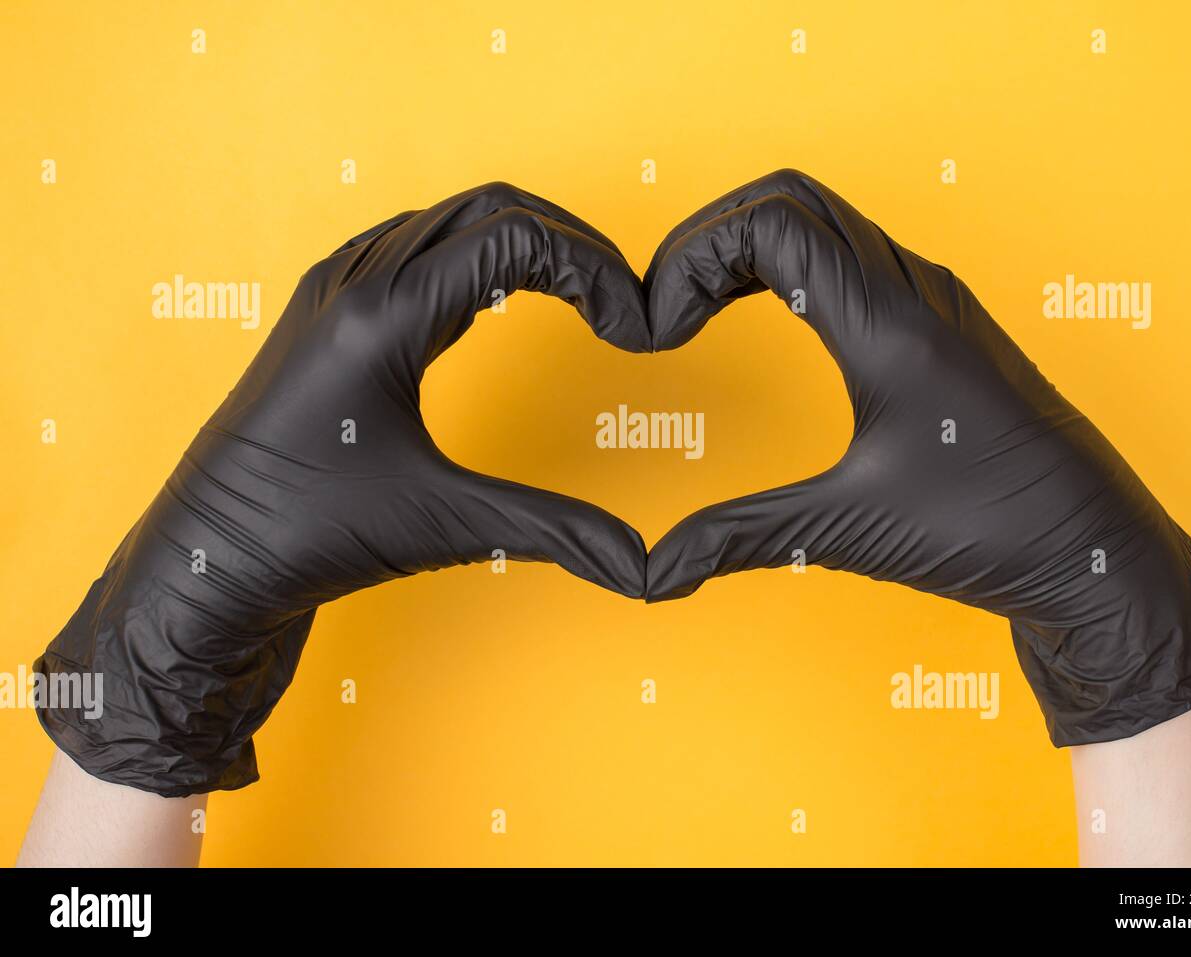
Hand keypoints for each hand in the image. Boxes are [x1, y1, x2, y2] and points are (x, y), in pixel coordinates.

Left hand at [35, 183, 651, 794]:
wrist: (203, 563)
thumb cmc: (302, 536)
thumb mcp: (442, 526)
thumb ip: (555, 531)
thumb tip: (644, 564)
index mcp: (381, 314)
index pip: (514, 239)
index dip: (592, 271)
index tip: (630, 326)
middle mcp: (353, 282)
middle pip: (487, 208)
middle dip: (568, 243)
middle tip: (619, 299)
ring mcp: (332, 290)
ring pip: (447, 219)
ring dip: (521, 243)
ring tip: (577, 296)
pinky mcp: (324, 314)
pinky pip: (411, 245)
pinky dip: (472, 255)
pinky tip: (496, 303)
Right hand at [642, 169, 1190, 744]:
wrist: (1099, 554)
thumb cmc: (997, 530)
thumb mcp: (852, 529)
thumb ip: (742, 537)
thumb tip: (659, 570)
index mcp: (888, 323)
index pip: (770, 223)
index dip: (693, 257)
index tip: (661, 328)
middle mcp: (916, 289)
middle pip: (791, 199)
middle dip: (711, 238)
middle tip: (668, 303)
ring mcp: (937, 301)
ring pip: (827, 219)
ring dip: (753, 246)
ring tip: (702, 306)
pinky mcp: (947, 325)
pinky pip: (858, 254)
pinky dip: (795, 264)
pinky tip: (775, 318)